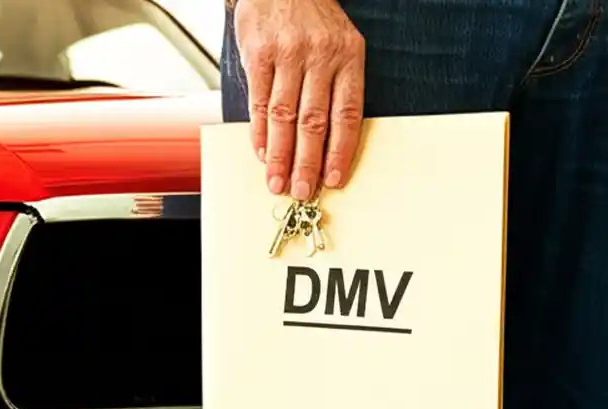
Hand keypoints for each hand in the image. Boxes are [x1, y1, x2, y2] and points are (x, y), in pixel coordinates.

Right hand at [233, 0, 364, 199]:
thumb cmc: (311, 18)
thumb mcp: (338, 42)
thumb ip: (333, 84)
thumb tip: (324, 138)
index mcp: (348, 56)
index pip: (346, 113)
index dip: (340, 150)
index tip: (334, 179)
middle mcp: (320, 56)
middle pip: (314, 121)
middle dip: (308, 162)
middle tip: (302, 191)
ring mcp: (288, 56)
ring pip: (284, 117)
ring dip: (279, 155)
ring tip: (277, 181)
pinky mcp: (259, 55)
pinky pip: (258, 102)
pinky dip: (258, 133)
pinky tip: (260, 153)